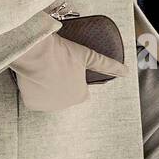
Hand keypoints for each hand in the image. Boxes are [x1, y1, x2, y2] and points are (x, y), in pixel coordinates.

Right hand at [10, 33, 126, 111]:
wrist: (36, 53)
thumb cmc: (62, 53)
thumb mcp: (88, 56)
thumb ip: (107, 66)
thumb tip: (126, 72)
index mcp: (80, 96)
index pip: (81, 93)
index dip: (75, 80)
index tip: (69, 69)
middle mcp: (65, 105)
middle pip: (64, 95)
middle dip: (61, 85)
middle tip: (55, 67)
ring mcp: (47, 106)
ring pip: (49, 97)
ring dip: (48, 88)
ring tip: (45, 71)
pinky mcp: (32, 104)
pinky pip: (34, 97)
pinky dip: (34, 90)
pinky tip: (35, 77)